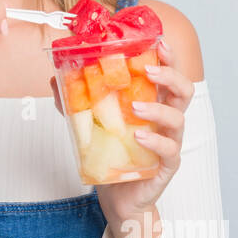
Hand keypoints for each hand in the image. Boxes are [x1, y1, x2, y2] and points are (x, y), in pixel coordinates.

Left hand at [50, 36, 194, 223]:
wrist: (118, 197)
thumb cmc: (112, 156)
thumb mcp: (91, 125)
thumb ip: (76, 103)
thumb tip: (53, 79)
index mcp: (154, 104)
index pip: (168, 75)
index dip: (168, 57)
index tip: (159, 41)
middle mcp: (166, 120)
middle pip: (184, 90)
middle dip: (170, 75)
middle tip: (149, 70)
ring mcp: (169, 142)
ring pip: (178, 118)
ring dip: (157, 108)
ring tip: (135, 106)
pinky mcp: (167, 165)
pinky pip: (169, 149)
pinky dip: (155, 140)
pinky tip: (139, 135)